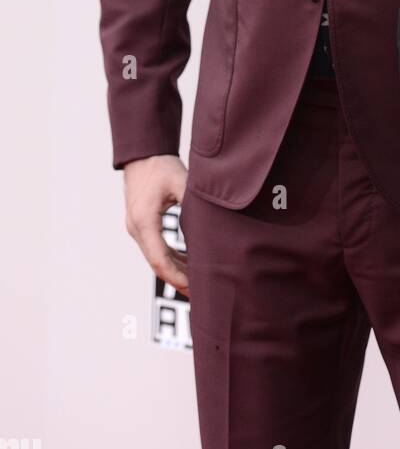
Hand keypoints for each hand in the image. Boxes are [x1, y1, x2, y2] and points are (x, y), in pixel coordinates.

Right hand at [123, 155, 188, 296]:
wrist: (142, 154)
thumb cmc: (161, 166)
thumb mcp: (181, 181)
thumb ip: (194, 202)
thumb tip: (212, 222)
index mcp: (145, 220)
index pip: (160, 259)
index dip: (177, 276)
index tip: (194, 287)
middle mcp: (137, 228)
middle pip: (157, 264)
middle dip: (178, 280)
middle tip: (201, 293)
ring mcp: (137, 228)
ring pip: (157, 258)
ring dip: (176, 271)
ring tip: (199, 283)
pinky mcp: (142, 225)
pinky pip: (156, 248)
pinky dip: (172, 258)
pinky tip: (190, 263)